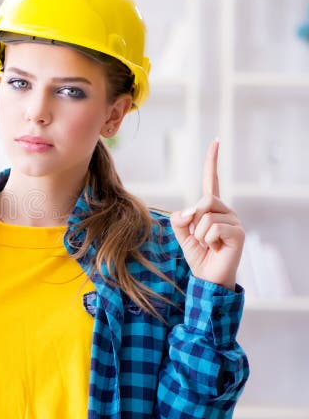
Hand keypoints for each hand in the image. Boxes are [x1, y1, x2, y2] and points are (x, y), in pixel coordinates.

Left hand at [169, 139, 244, 290]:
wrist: (207, 276)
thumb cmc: (197, 253)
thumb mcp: (181, 233)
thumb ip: (179, 219)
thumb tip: (189, 211)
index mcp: (211, 207)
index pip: (211, 180)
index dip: (212, 161)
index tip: (215, 142)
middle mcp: (225, 210)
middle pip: (204, 199)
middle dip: (193, 219)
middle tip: (198, 235)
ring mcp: (234, 221)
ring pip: (206, 215)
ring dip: (198, 233)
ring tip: (208, 244)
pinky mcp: (238, 233)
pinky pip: (213, 228)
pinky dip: (206, 239)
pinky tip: (215, 247)